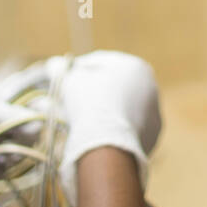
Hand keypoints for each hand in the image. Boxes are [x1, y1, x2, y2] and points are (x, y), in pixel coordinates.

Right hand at [56, 51, 161, 206]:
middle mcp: (150, 89)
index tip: (63, 77)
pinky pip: (125, 130)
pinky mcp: (150, 138)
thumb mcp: (71, 80)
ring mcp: (153, 114)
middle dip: (87, 92)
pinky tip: (91, 135)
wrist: (109, 143)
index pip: (101, 62)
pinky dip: (110, 130)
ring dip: (97, 111)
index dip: (78, 69)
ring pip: (119, 110)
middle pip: (112, 88)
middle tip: (65, 99)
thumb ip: (62, 70)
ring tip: (71, 119)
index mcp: (135, 67)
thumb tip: (53, 65)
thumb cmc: (91, 102)